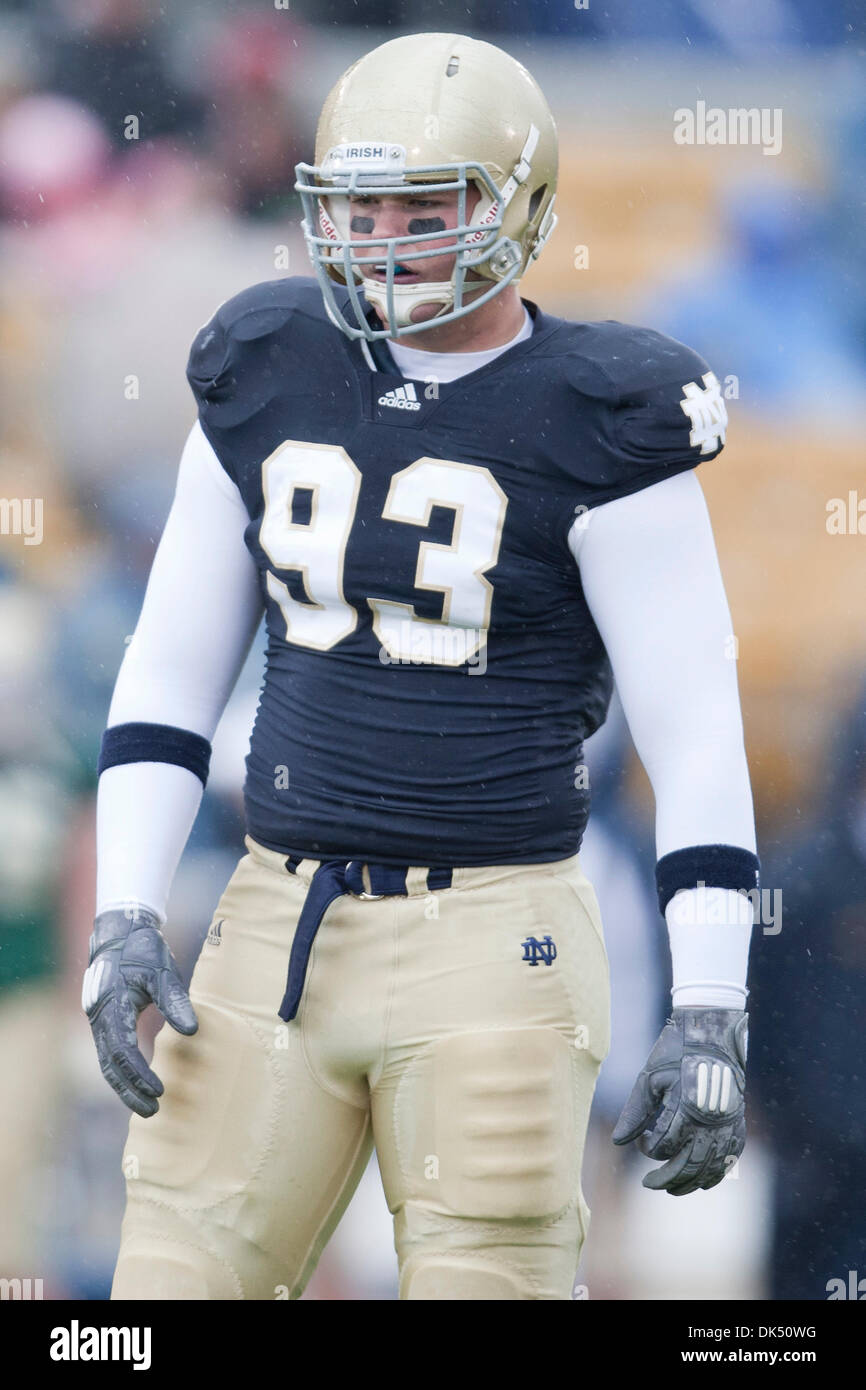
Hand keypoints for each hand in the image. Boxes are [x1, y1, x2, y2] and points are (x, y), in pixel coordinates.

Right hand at [82, 906, 197, 1117]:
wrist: (120, 932)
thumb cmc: (142, 950)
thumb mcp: (162, 971)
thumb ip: (174, 1000)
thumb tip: (192, 1031)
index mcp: (111, 1007)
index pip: (123, 1052)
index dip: (140, 1075)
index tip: (158, 1091)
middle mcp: (100, 1018)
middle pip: (111, 1066)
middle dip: (130, 1091)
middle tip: (152, 1111)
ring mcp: (99, 1020)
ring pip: (108, 1063)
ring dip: (124, 1086)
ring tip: (146, 1105)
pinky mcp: (104, 1020)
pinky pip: (110, 1053)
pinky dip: (122, 1071)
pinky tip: (138, 1082)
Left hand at [611, 1007, 746, 1195]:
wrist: (712, 1032)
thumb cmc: (676, 1051)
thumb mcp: (650, 1076)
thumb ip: (635, 1111)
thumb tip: (619, 1142)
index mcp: (686, 1106)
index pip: (665, 1145)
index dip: (649, 1150)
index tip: (641, 1143)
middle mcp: (710, 1119)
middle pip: (689, 1164)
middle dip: (667, 1179)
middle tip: (648, 1184)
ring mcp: (728, 1123)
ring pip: (711, 1166)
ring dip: (691, 1182)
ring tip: (673, 1190)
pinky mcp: (738, 1121)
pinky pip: (731, 1157)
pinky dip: (718, 1173)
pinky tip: (705, 1182)